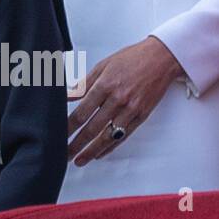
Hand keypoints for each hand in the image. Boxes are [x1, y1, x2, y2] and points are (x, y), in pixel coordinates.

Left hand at [67, 36, 183, 166]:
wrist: (161, 58)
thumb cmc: (132, 58)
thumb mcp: (103, 65)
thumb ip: (84, 83)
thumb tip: (66, 95)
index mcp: (105, 85)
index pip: (82, 111)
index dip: (68, 126)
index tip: (58, 134)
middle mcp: (117, 99)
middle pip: (92, 127)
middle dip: (76, 144)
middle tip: (63, 154)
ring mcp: (130, 109)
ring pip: (108, 136)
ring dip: (92, 150)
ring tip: (80, 160)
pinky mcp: (142, 116)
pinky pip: (124, 136)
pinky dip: (110, 147)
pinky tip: (100, 153)